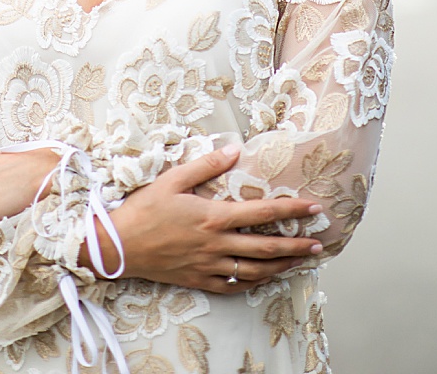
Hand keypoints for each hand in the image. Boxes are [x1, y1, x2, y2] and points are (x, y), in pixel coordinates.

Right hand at [96, 144, 324, 292]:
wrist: (118, 246)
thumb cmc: (142, 210)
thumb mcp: (170, 179)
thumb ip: (204, 166)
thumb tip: (232, 150)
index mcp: (212, 217)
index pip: (262, 213)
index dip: (290, 210)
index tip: (312, 207)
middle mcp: (216, 244)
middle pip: (266, 248)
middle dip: (296, 245)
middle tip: (318, 243)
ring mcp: (209, 266)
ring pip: (256, 271)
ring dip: (282, 266)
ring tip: (299, 262)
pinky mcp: (199, 280)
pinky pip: (234, 286)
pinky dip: (254, 283)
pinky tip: (264, 278)